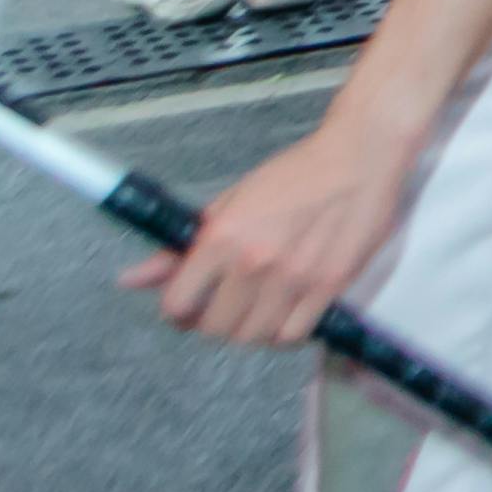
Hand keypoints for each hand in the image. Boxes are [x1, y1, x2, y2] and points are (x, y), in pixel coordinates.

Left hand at [126, 111, 412, 347]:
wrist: (360, 155)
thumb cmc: (296, 173)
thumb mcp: (231, 202)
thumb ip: (183, 248)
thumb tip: (130, 280)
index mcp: (222, 238)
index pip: (178, 305)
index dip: (180, 310)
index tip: (191, 304)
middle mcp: (254, 262)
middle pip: (215, 328)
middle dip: (215, 320)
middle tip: (229, 304)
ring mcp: (294, 277)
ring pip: (254, 336)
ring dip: (251, 328)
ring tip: (260, 307)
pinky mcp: (330, 284)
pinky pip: (293, 335)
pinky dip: (286, 332)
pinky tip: (289, 310)